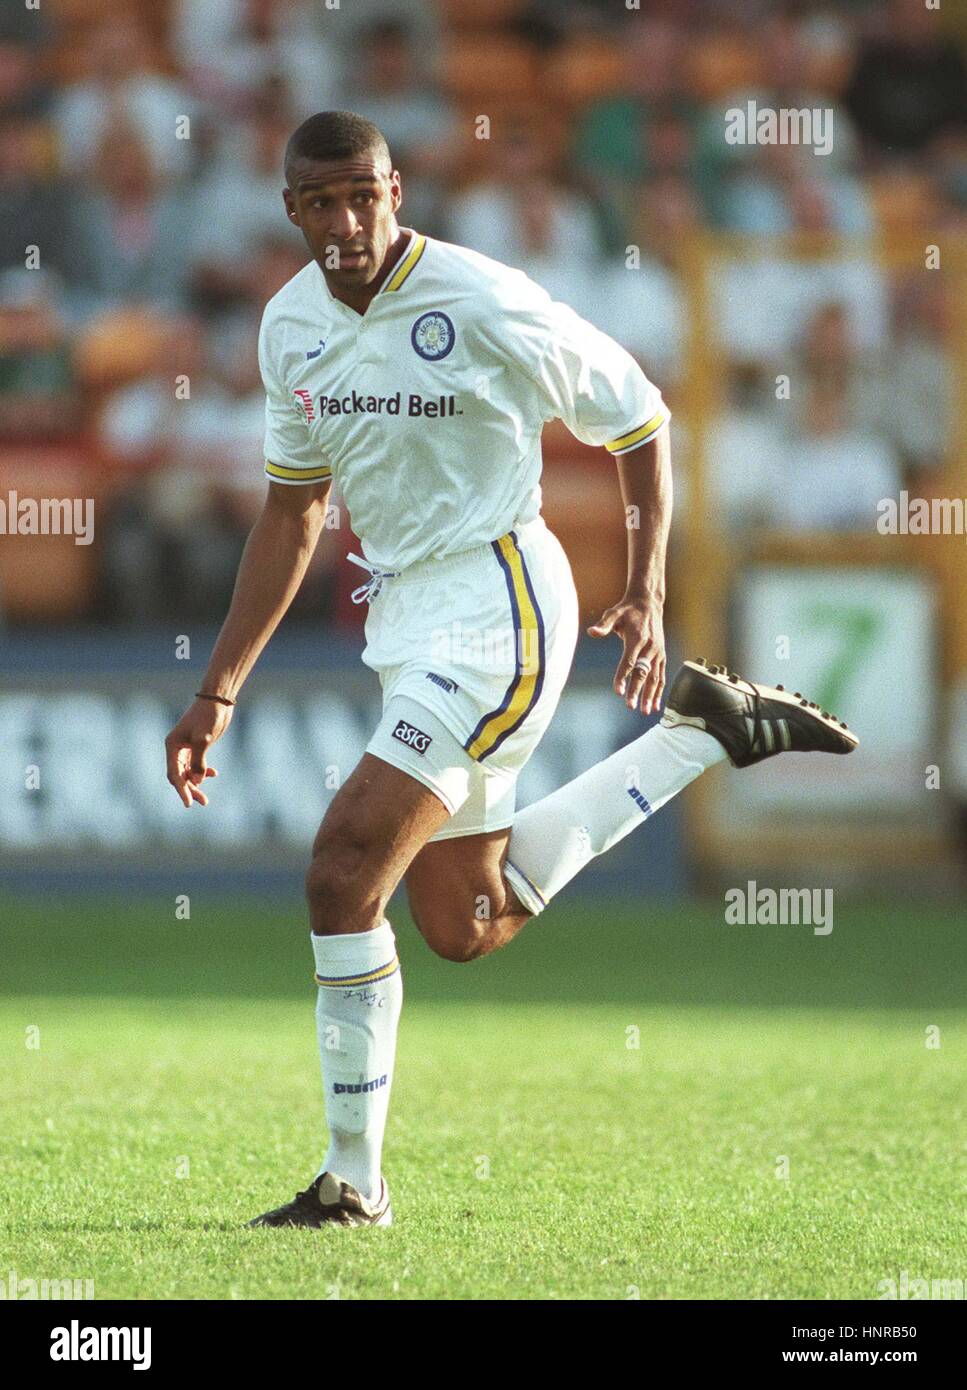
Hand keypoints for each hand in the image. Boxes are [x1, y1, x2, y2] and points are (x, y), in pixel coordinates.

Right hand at [164, 699, 232, 807]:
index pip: (174, 774)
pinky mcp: (196, 746)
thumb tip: (197, 781)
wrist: (218, 700)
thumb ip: (199, 760)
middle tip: (203, 802)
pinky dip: (202, 772)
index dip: (181, 790)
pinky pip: (195, 765)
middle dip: (189, 790)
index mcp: (172, 746)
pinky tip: (214, 773)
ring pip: (187, 773)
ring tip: (206, 798)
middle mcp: (176, 748)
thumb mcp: (204, 739)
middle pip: (180, 776)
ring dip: (196, 784)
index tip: (189, 803)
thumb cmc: (209, 716)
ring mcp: (186, 748)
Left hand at [587, 593, 665, 714]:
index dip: (623, 676)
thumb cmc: (627, 610)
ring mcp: (658, 652)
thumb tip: (591, 632)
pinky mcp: (662, 655)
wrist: (649, 603)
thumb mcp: (614, 613)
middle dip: (637, 690)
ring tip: (645, 711)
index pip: (628, 661)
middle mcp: (650, 647)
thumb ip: (604, 624)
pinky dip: (659, 691)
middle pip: (643, 672)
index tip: (618, 691)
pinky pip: (661, 676)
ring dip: (650, 695)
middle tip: (630, 706)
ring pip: (655, 677)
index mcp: (637, 638)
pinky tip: (655, 705)